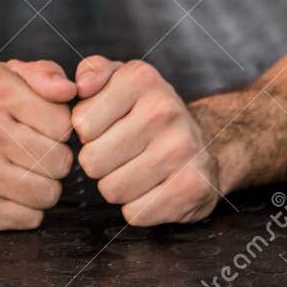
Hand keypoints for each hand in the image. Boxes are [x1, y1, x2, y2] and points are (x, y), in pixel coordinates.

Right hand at [0, 59, 76, 229]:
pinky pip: (31, 218)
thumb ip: (44, 74)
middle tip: (26, 152)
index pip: (63, 123)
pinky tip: (3, 192)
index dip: (56, 128)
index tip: (35, 125)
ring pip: (49, 193)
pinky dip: (25, 210)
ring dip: (41, 186)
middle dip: (51, 160)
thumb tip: (69, 89)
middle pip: (60, 161)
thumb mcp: (7, 77)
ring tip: (16, 171)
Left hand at [71, 55, 220, 225]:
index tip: (105, 126)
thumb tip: (78, 85)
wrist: (207, 141)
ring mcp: (183, 148)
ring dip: (117, 186)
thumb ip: (91, 72)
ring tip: (137, 169)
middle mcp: (164, 109)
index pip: (80, 124)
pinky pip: (136, 213)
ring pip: (112, 190)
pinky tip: (154, 188)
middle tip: (121, 152)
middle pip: (92, 161)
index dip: (86, 132)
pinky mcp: (193, 186)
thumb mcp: (119, 80)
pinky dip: (138, 207)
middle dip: (99, 162)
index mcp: (140, 79)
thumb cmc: (148, 112)